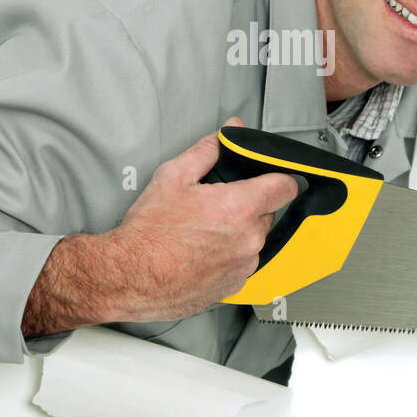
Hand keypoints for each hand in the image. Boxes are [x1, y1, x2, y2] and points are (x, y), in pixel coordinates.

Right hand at [102, 116, 298, 320]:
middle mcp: (249, 239)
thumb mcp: (174, 175)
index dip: (278, 177)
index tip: (268, 178)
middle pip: (267, 212)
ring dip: (238, 232)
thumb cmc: (149, 232)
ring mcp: (244, 266)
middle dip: (247, 205)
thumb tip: (230, 131)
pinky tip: (202, 252)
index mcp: (240, 208)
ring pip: (254, 238)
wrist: (130, 277)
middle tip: (214, 205)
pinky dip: (228, 255)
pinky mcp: (235, 285)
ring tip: (203, 231)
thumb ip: (209, 149)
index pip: (286, 186)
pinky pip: (242, 262)